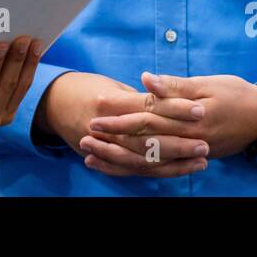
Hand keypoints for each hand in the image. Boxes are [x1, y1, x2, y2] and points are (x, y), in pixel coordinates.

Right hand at [38, 71, 209, 177]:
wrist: (51, 103)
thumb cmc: (85, 87)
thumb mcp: (111, 84)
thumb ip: (136, 97)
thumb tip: (165, 101)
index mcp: (111, 102)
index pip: (149, 107)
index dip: (176, 110)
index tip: (199, 111)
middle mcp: (107, 126)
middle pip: (149, 138)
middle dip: (179, 143)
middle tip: (205, 145)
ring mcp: (102, 145)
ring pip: (142, 159)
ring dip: (173, 162)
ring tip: (199, 162)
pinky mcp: (101, 157)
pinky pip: (131, 169)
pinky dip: (154, 171)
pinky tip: (176, 171)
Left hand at [84, 73, 256, 165]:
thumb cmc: (236, 94)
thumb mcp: (207, 83)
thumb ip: (175, 85)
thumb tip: (146, 79)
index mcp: (189, 115)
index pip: (148, 115)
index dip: (122, 114)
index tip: (98, 111)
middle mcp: (187, 137)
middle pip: (145, 139)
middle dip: (114, 137)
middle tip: (87, 133)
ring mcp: (190, 151)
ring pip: (150, 158)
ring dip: (119, 156)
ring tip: (93, 152)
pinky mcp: (193, 158)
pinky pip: (161, 167)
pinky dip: (138, 167)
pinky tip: (118, 165)